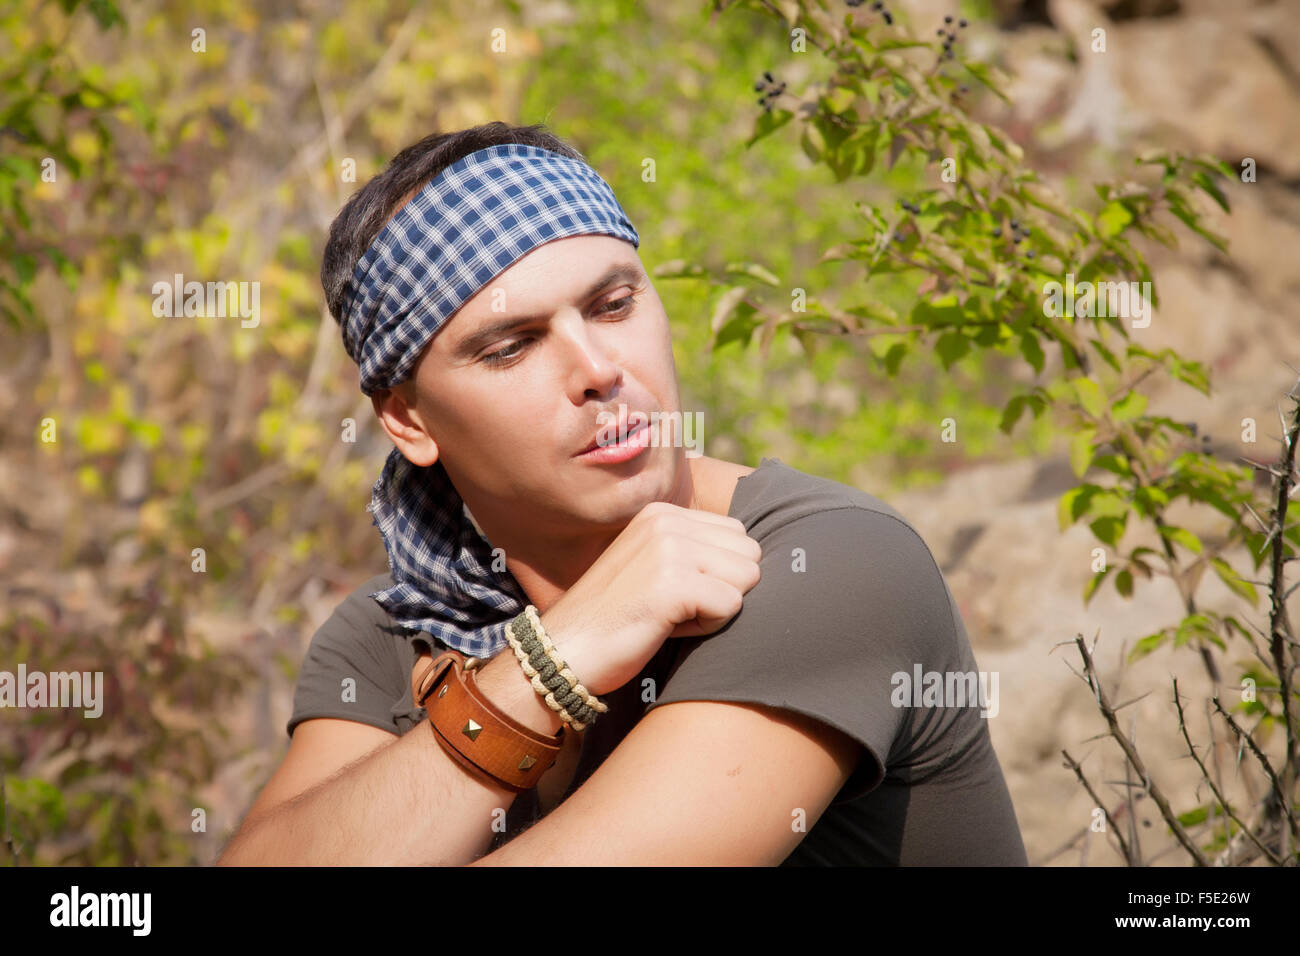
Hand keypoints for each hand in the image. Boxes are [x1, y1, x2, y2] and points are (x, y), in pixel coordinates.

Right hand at [537, 500, 761, 696]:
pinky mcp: (673, 583)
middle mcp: (667, 520)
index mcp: (663, 511)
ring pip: (747, 578)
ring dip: (718, 608)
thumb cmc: (614, 619)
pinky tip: (668, 628)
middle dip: (725, 588)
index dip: (717, 574)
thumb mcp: (652, 564)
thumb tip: (756, 557)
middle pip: (749, 554)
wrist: (563, 651)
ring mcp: (669, 548)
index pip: (738, 535)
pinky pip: (731, 606)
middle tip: (677, 607)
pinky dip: (708, 627)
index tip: (674, 592)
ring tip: (671, 616)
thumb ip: (694, 549)